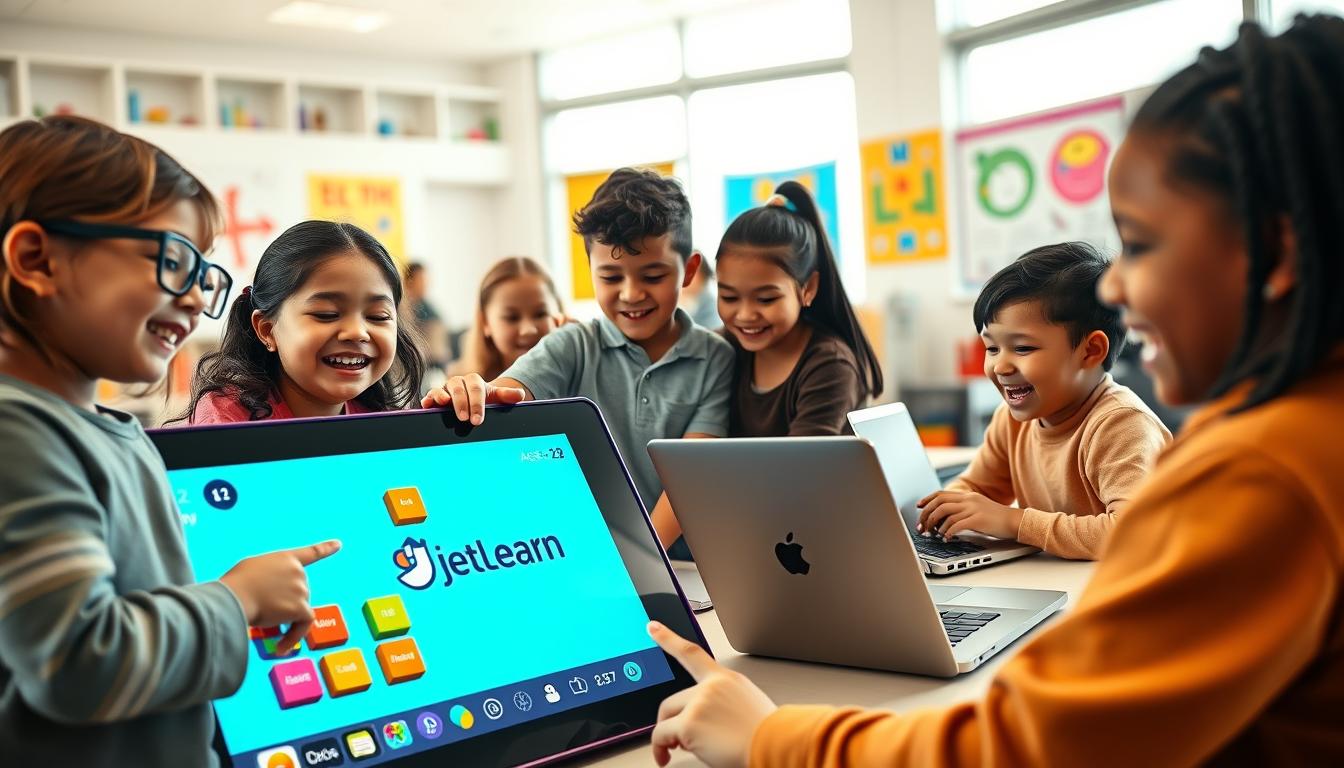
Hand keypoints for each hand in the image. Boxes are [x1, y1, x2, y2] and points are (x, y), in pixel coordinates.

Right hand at [220, 540, 340, 651]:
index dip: (325, 548)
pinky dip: (292, 638)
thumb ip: (269, 576)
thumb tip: (272, 596)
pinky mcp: (301, 607)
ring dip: (285, 620)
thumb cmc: (236, 584)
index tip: (338, 544)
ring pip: (298, 611)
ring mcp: (301, 589)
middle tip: (265, 613)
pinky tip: (280, 648)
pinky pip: (303, 625)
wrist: (236, 596)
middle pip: (299, 593)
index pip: (310, 553)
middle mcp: (298, 572)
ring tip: (264, 624)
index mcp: (285, 559)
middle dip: (285, 605)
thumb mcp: (253, 569)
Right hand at [420, 373, 525, 423]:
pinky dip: (427, 399)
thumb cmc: (483, 400)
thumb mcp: (495, 398)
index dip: (477, 404)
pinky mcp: (434, 398)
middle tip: (465, 419)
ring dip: (442, 397)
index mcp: (473, 381)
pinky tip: (427, 405)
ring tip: (445, 405)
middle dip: (462, 403)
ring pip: (441, 389)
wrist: (472, 402)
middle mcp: (457, 383)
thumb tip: (521, 394)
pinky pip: (429, 396)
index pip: (476, 389)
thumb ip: (506, 396)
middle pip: (458, 388)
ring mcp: (444, 390)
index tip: (478, 419)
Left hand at [648, 621, 775, 767]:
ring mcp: (698, 703)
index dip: (668, 638)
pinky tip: (666, 756)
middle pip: (673, 700)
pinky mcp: (689, 723)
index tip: (652, 627)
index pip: (691, 653)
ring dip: (669, 736)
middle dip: (672, 720)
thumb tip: (704, 718)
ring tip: (678, 749)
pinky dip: (660, 749)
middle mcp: (710, 686)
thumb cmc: (768, 735)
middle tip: (677, 738)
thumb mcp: (748, 705)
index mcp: (725, 679)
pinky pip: (662, 736)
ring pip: (666, 718)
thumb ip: (722, 702)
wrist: (777, 745)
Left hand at [916, 490, 1023, 540]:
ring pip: (945, 513)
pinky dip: (947, 532)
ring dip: (934, 525)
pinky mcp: (977, 520)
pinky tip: (946, 538)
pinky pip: (956, 525)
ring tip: (932, 534)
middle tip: (922, 527)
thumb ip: (963, 508)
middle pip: (939, 503)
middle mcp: (968, 500)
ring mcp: (973, 509)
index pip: (941, 494)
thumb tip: (944, 517)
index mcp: (967, 496)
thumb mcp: (978, 508)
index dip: (927, 500)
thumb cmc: (996, 519)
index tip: (919, 507)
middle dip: (926, 515)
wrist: (1015, 521)